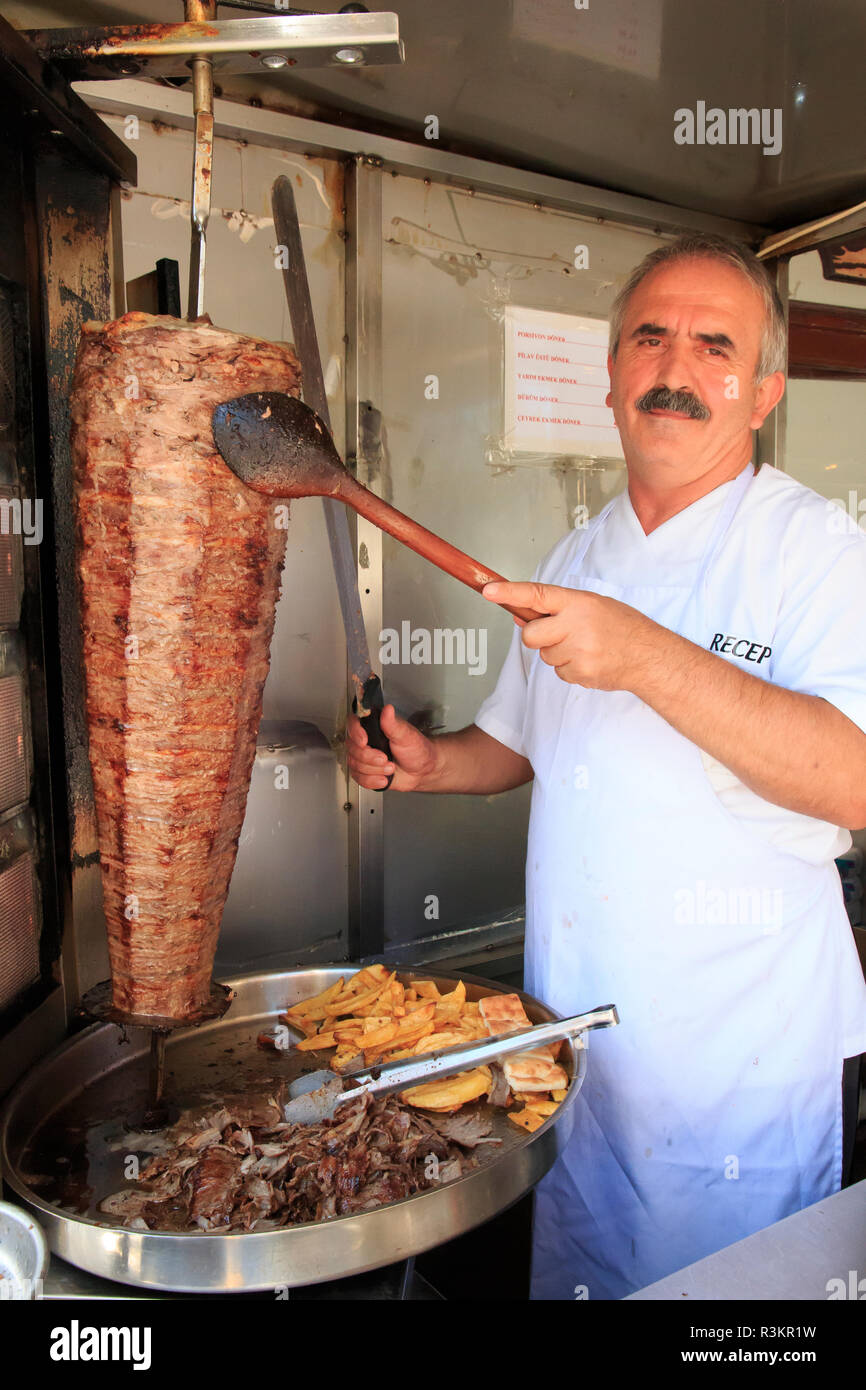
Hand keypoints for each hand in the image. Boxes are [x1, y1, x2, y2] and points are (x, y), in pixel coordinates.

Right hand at [346, 703, 438, 790]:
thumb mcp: (406, 736)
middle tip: (386, 758)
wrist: (421, 771)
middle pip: (352, 748)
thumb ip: (393, 724)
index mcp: (374, 727)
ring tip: (391, 768)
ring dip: (374, 770)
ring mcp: (363, 757)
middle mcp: (366, 741)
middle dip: (369, 757)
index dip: (355, 733)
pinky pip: (358, 778)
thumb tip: (388, 710)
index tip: (364, 741)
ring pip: (354, 764)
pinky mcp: (364, 772)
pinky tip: (384, 778)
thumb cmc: (416, 750)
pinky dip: (372, 780)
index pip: (354, 724)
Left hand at [482, 581, 662, 690]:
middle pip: (531, 635)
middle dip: (537, 636)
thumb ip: (557, 609)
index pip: (538, 595)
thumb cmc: (621, 626)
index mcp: (579, 602)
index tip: (489, 591)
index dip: (510, 593)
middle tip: (559, 634)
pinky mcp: (580, 673)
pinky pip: (558, 672)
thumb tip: (520, 616)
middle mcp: (576, 625)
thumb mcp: (592, 605)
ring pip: (545, 656)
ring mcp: (578, 651)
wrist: (648, 656)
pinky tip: (589, 660)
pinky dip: (569, 668)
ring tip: (585, 647)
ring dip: (558, 652)